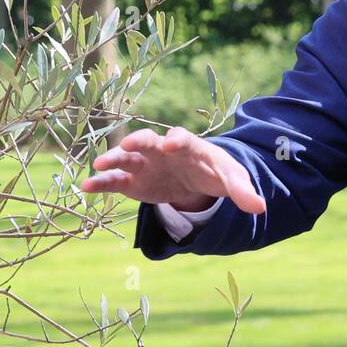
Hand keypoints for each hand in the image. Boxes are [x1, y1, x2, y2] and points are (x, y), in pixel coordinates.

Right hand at [79, 126, 266, 214]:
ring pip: (126, 158)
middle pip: (148, 141)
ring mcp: (145, 164)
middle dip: (139, 142)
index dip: (176, 140)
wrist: (198, 179)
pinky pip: (114, 180)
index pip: (182, 139)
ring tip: (99, 165)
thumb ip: (242, 192)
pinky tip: (86, 187)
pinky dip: (101, 182)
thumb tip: (260, 207)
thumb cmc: (216, 173)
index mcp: (188, 146)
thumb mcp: (232, 180)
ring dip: (113, 159)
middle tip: (129, 145)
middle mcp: (162, 150)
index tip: (170, 144)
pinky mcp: (133, 181)